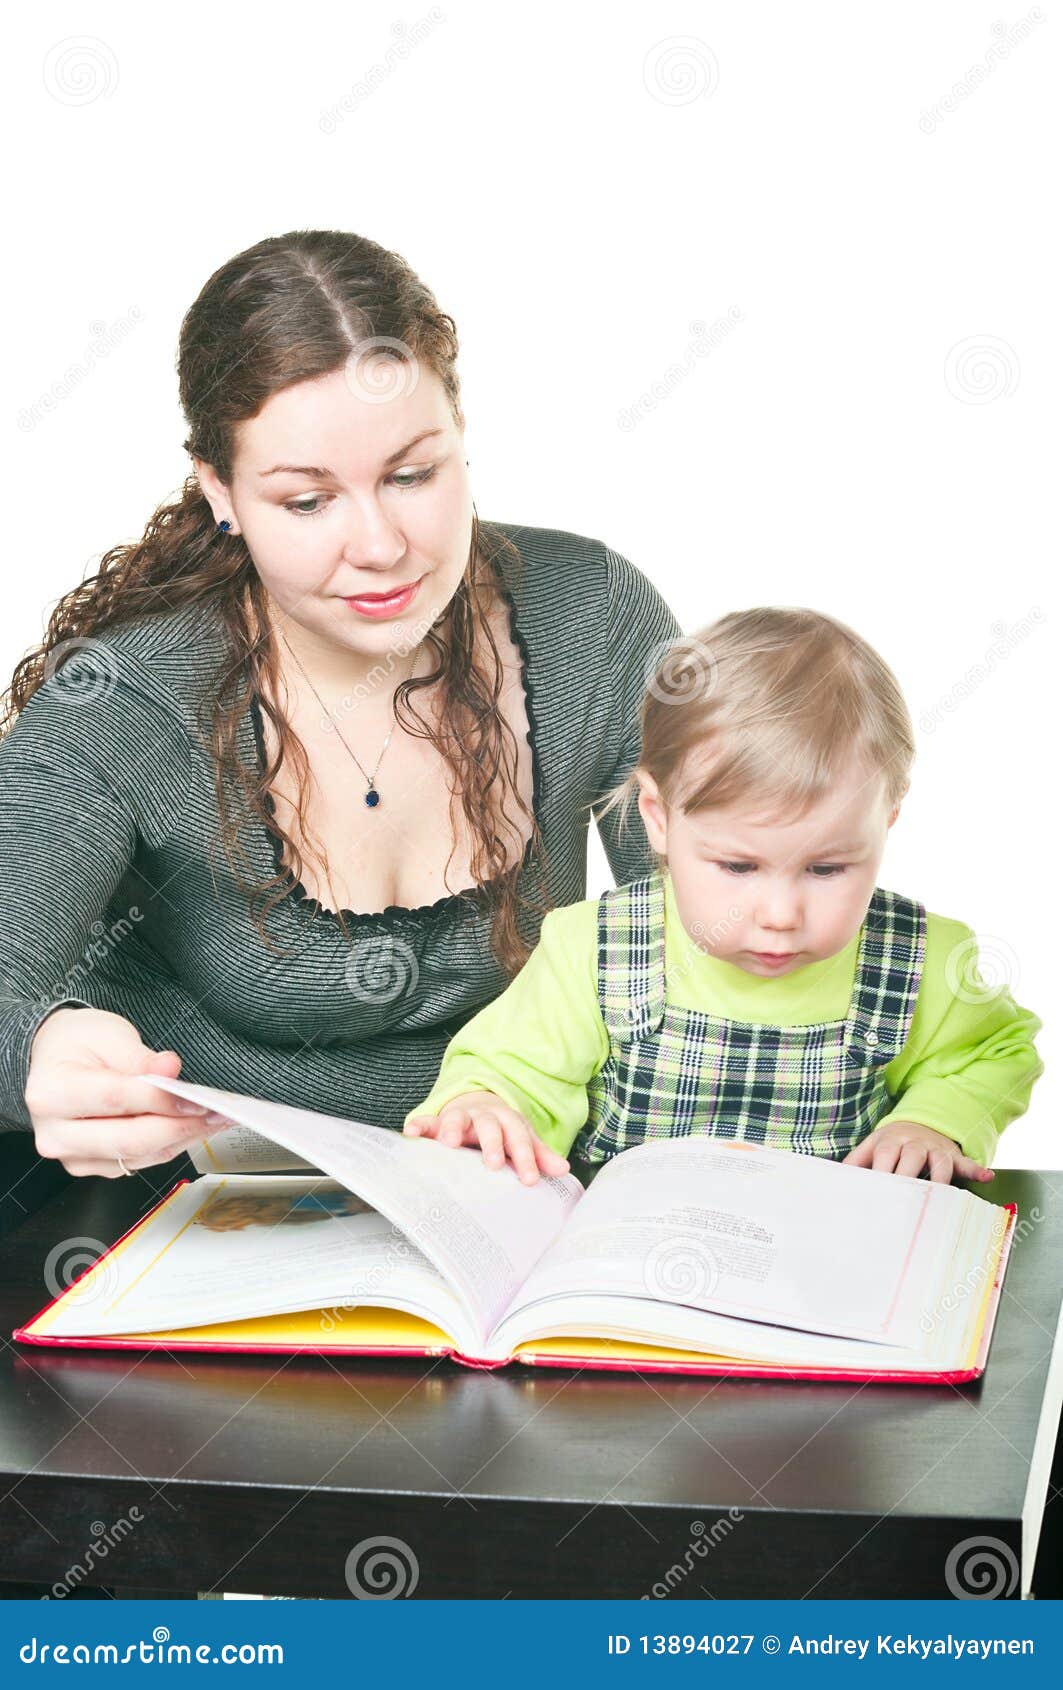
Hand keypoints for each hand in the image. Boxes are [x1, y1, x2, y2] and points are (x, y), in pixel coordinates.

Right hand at [25, 1007, 210, 1177]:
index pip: (115, 1099)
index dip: (160, 1100)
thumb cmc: (77, 1044)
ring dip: (181, 1139)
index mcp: (51, 1093)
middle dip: (179, 1127)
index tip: (196, 1098)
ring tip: (214, 1120)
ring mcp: (72, 1155)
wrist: (54, 1060)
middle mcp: (56, 1132)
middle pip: (128, 1140)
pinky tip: (191, 1128)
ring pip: (138, 1156)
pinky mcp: (91, 1165)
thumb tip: (170, 1070)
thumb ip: (140, 1058)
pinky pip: (138, 1162)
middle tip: (215, 1114)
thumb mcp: (108, 1035)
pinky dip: (169, 1145)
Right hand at [403, 1090, 569, 1185]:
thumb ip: (539, 1154)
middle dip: (491, 1144)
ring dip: (452, 1129)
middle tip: (493, 1163)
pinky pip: (427, 1121)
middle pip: (490, 1128)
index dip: (526, 1158)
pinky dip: (419, 1125)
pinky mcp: (438, 1122)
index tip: (530, 1179)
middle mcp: (484, 1117)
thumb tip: (563, 1170)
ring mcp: (460, 1118)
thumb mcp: (521, 1138)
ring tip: (448, 1143)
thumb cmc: (501, 1129)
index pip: (519, 1139)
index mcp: (508, 1122)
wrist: (478, 1102)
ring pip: (456, 1119)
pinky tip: (411, 1132)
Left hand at [841, 1120, 994, 1184]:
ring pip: (940, 1163)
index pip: (885, 1157)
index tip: (877, 1194)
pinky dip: (976, 1169)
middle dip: (908, 1178)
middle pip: (912, 1159)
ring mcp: (935, 1148)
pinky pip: (965, 1161)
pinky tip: (986, 1177)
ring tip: (940, 1198)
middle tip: (905, 1203)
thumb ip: (854, 1162)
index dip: (881, 1174)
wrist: (920, 1121)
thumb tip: (834, 1180)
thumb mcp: (871, 1146)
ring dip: (941, 1179)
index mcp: (889, 1140)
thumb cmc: (891, 1143)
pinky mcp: (952, 1155)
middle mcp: (914, 1142)